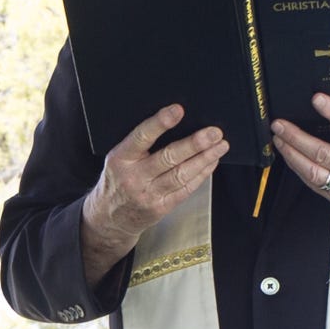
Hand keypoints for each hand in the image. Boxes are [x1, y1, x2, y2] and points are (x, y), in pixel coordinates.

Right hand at [79, 103, 229, 278]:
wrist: (109, 218)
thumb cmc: (117, 179)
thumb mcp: (118, 158)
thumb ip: (139, 143)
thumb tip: (174, 121)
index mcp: (120, 158)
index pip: (141, 137)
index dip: (160, 123)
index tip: (178, 110)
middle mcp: (134, 177)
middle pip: (168, 158)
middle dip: (195, 144)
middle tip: (214, 132)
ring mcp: (148, 195)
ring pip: (181, 174)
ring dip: (204, 158)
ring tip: (220, 146)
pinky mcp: (160, 208)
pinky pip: (185, 189)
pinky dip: (201, 174)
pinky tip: (211, 162)